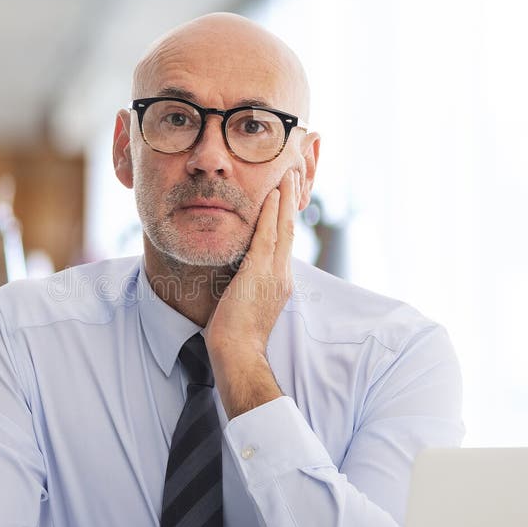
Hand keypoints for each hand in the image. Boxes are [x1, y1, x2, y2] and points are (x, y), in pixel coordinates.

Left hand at [205, 167, 300, 417]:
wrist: (237, 353)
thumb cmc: (234, 336)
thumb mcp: (243, 303)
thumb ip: (245, 284)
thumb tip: (236, 273)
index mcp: (279, 282)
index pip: (284, 242)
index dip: (286, 216)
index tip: (285, 195)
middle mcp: (282, 275)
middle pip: (290, 229)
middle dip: (291, 201)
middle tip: (293, 173)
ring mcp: (273, 274)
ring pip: (283, 228)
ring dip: (285, 198)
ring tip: (287, 173)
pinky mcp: (260, 273)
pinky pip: (267, 236)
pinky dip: (271, 213)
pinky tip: (272, 193)